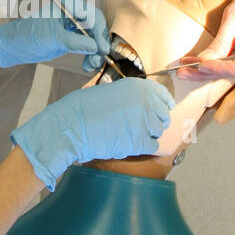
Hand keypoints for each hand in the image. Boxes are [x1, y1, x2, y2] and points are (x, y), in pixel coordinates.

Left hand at [0, 0, 110, 71]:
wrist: (13, 46)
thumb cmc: (27, 35)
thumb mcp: (52, 38)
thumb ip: (75, 42)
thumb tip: (96, 47)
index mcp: (67, 5)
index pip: (92, 14)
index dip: (100, 31)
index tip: (102, 48)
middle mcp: (72, 13)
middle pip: (96, 26)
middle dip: (99, 43)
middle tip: (100, 58)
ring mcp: (72, 27)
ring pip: (93, 38)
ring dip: (95, 52)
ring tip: (91, 65)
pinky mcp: (71, 39)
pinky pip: (86, 46)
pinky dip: (89, 55)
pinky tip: (87, 65)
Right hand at [12, 77, 173, 191]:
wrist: (70, 127)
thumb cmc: (82, 109)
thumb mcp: (109, 92)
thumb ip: (129, 97)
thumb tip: (141, 105)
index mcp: (137, 86)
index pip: (163, 95)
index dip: (164, 104)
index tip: (164, 109)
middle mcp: (145, 101)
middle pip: (163, 116)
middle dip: (154, 121)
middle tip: (139, 126)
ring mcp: (144, 121)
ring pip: (158, 132)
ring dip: (147, 135)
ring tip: (128, 135)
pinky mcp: (140, 141)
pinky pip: (152, 146)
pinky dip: (143, 148)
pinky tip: (129, 144)